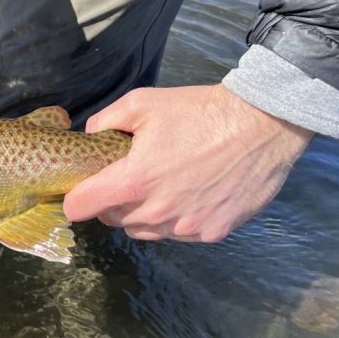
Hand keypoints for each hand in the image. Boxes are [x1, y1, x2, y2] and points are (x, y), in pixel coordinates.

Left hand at [62, 84, 312, 241]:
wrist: (263, 124)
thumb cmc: (200, 111)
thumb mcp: (142, 103)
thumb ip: (104, 121)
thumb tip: (89, 136)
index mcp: (133, 180)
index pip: (81, 207)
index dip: (76, 198)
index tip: (81, 190)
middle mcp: (156, 211)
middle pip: (112, 220)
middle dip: (112, 202)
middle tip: (127, 179)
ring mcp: (185, 226)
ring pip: (144, 230)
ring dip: (143, 214)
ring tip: (159, 187)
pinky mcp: (211, 232)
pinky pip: (178, 234)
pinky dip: (176, 220)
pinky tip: (188, 195)